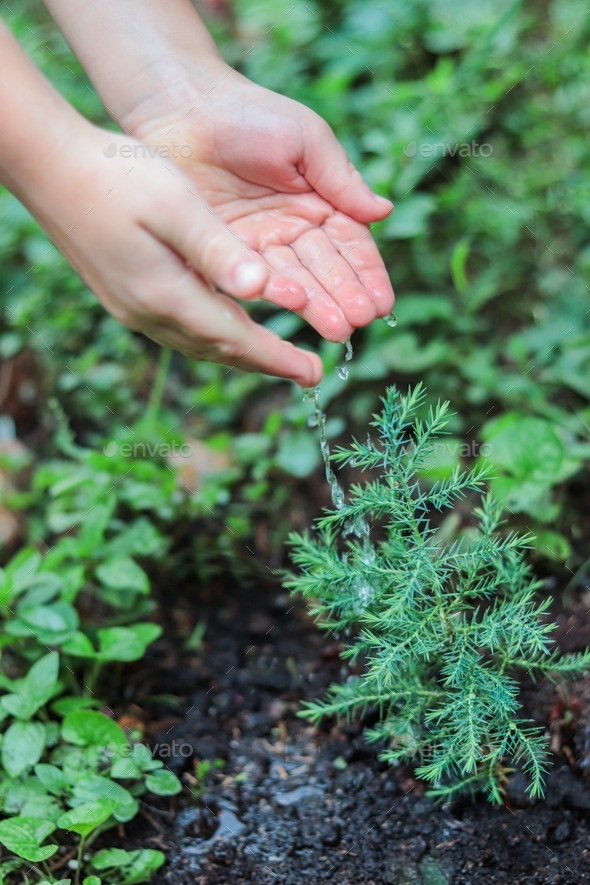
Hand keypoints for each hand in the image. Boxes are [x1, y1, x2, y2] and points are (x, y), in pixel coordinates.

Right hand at [19, 125, 322, 385]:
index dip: (278, 359)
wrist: (47, 168)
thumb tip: (261, 290)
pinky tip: (226, 326)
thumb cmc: (115, 175)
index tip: (313, 374)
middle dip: (266, 364)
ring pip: (200, 344)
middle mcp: (149, 313)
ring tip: (275, 358)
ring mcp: (132, 308)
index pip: (236, 339)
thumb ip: (219, 250)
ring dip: (240, 352)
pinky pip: (181, 330)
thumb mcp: (176, 205)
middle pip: (220, 350)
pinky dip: (214, 336)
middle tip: (307, 374)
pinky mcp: (124, 296)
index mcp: (167, 294)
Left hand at [127, 66, 394, 342]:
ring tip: (338, 328)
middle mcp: (291, 230)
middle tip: (360, 322)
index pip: (350, 245)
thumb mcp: (306, 139)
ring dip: (318, 305)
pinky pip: (254, 275)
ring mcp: (259, 244)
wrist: (182, 107)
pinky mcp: (225, 252)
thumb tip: (384, 211)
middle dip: (345, 297)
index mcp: (318, 203)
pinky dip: (276, 292)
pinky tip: (296, 306)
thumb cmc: (248, 114)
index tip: (382, 303)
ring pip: (295, 280)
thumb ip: (341, 179)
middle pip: (325, 270)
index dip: (367, 274)